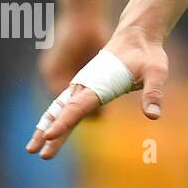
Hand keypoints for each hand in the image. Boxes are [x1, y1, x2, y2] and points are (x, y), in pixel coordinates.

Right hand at [25, 25, 168, 160]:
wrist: (137, 34)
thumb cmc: (148, 52)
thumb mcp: (156, 71)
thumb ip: (153, 92)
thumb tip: (154, 115)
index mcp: (98, 84)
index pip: (77, 108)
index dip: (63, 123)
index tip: (49, 137)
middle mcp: (85, 85)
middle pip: (62, 112)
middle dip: (48, 132)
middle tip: (33, 153)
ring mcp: (82, 84)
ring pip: (58, 108)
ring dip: (45, 126)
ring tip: (31, 148)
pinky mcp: (85, 85)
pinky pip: (64, 104)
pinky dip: (53, 117)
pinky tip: (48, 129)